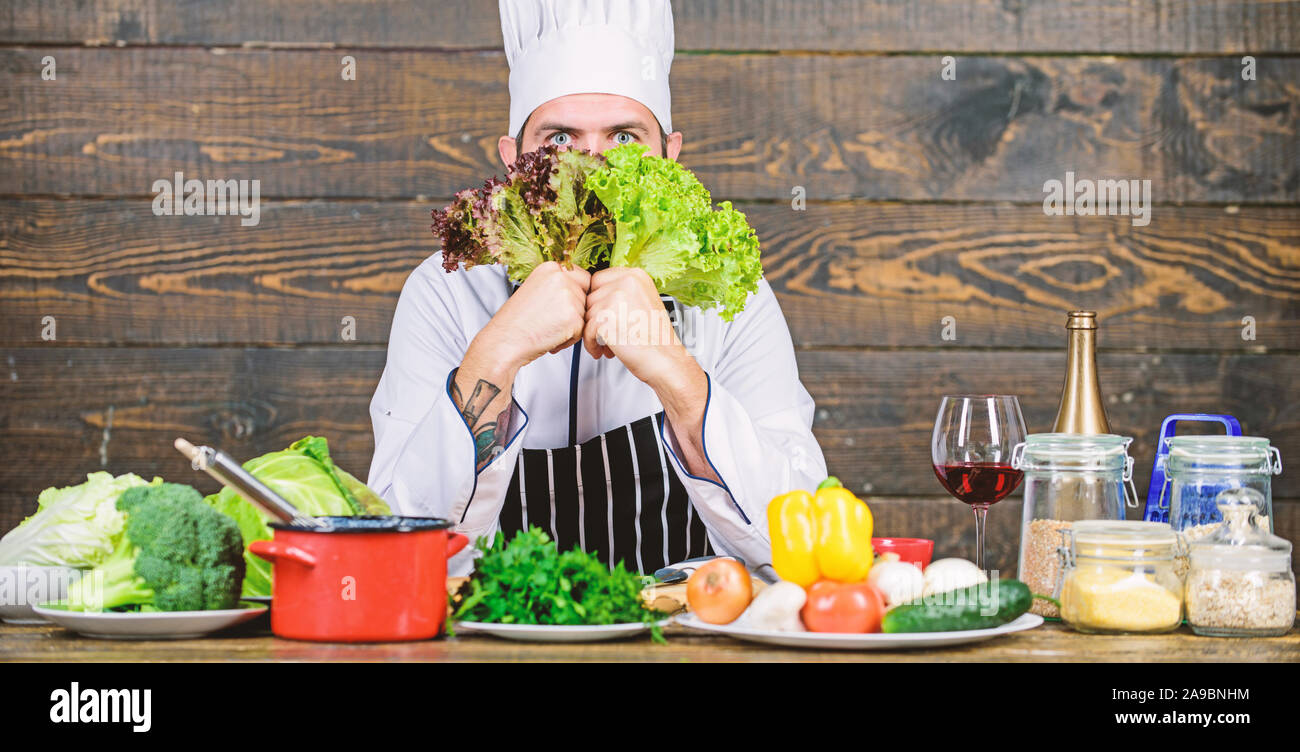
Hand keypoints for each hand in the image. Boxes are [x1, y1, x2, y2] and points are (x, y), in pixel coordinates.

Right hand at [473, 261, 590, 370]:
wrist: (505, 340)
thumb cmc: (516, 321)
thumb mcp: (535, 290)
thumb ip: (556, 285)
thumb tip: (578, 290)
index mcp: (550, 268)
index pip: (582, 277)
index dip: (576, 294)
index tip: (563, 305)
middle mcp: (560, 277)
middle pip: (586, 294)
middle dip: (576, 309)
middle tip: (555, 319)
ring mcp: (568, 296)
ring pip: (584, 313)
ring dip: (571, 326)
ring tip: (548, 329)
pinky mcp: (573, 316)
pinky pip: (581, 330)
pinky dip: (569, 339)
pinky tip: (550, 337)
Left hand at [583, 267, 691, 389]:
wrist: (666, 360)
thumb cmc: (656, 338)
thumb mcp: (643, 303)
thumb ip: (622, 293)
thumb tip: (597, 295)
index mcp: (636, 276)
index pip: (599, 279)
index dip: (598, 299)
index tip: (603, 313)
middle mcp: (626, 282)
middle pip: (591, 296)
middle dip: (595, 317)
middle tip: (605, 332)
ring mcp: (616, 298)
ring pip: (587, 314)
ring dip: (594, 332)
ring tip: (608, 344)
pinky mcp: (606, 317)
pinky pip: (587, 330)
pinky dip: (591, 344)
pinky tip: (602, 350)